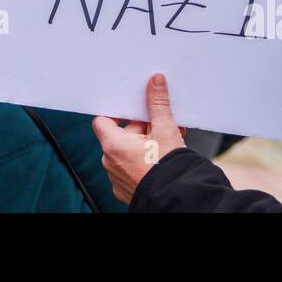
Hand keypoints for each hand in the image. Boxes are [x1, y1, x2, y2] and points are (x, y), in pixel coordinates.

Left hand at [92, 73, 185, 203]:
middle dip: (141, 129)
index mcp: (113, 145)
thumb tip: (155, 82)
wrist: (178, 199)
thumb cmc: (168, 168)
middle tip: (161, 126)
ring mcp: (117, 178)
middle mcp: (110, 162)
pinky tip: (162, 159)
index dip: (117, 112)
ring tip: (167, 142)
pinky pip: (131, 169)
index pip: (103, 120)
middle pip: (120, 135)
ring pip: (128, 152)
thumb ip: (158, 104)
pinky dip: (143, 162)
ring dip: (144, 145)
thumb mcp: (165, 129)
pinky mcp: (126, 190)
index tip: (132, 110)